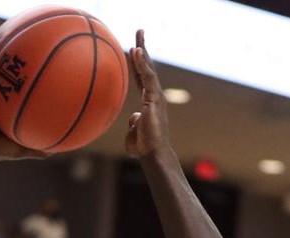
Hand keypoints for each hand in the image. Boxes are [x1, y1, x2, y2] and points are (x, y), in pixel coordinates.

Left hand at [125, 30, 170, 160]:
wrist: (152, 154)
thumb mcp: (134, 131)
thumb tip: (134, 117)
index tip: (133, 48)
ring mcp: (156, 96)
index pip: (142, 77)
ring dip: (143, 50)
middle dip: (143, 48)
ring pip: (149, 69)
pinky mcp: (154, 98)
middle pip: (148, 67)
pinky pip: (148, 77)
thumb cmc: (143, 146)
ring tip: (138, 35)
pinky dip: (142, 63)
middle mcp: (154, 95)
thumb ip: (134, 122)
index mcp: (148, 100)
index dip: (137, 62)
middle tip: (139, 32)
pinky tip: (136, 51)